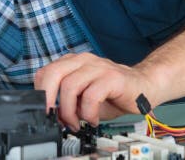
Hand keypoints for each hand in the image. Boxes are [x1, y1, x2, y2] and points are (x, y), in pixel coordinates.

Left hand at [34, 52, 156, 129]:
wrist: (144, 86)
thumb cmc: (113, 92)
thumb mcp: (83, 97)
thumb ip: (67, 101)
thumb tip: (52, 115)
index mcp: (72, 62)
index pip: (44, 72)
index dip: (39, 94)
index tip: (43, 112)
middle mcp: (82, 61)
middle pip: (52, 74)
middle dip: (47, 99)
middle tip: (52, 117)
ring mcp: (97, 67)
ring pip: (69, 86)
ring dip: (69, 111)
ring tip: (76, 123)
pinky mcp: (112, 77)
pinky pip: (91, 96)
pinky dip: (88, 112)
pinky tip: (92, 119)